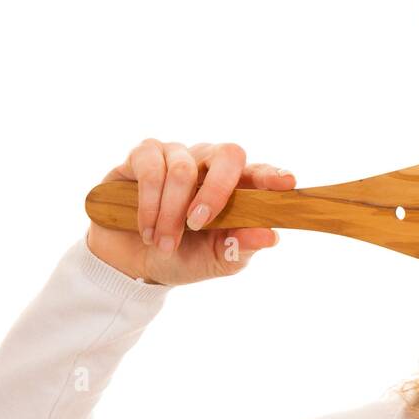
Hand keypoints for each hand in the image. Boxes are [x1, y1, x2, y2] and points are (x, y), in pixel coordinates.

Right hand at [86, 140, 294, 285]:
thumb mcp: (216, 261)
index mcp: (237, 189)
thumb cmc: (182, 258)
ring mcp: (179, 156)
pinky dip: (148, 203)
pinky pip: (151, 168)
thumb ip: (241, 248)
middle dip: (216, 190)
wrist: (132, 263)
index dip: (273, 175)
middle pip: (228, 155)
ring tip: (163, 244)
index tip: (286, 183)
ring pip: (183, 169)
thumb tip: (270, 236)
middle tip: (199, 223)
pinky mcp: (144, 156)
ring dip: (171, 213)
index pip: (261, 173)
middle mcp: (211, 166)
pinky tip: (147, 228)